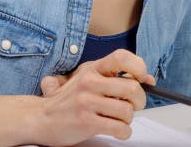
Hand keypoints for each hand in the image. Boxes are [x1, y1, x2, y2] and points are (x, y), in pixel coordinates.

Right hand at [33, 49, 155, 144]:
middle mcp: (89, 82)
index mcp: (92, 69)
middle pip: (131, 88)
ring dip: (129, 119)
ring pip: (127, 111)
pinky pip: (119, 128)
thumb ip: (116, 77)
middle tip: (135, 105)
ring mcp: (87, 102)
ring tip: (120, 119)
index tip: (143, 78)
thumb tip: (148, 79)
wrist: (41, 118)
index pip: (121, 57)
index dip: (138, 66)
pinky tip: (117, 130)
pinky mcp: (86, 122)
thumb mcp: (90, 80)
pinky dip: (124, 132)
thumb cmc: (70, 100)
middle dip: (140, 101)